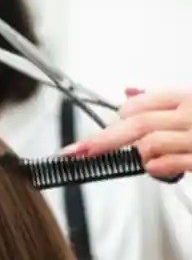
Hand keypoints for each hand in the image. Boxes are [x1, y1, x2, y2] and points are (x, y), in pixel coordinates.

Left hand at [65, 88, 191, 176]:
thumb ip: (162, 102)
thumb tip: (128, 92)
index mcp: (187, 98)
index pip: (140, 104)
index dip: (115, 119)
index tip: (96, 130)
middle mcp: (191, 115)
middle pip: (137, 124)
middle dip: (103, 140)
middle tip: (78, 151)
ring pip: (148, 145)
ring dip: (137, 155)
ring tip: (144, 157)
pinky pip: (167, 164)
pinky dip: (154, 167)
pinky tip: (154, 166)